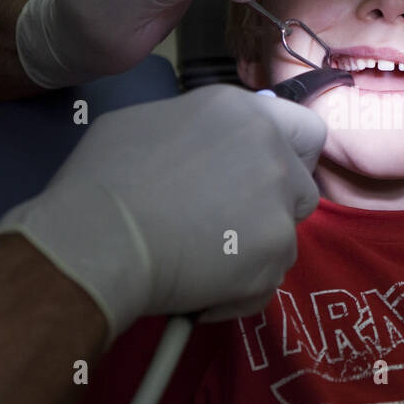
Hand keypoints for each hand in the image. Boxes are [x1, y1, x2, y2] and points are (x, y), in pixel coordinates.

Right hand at [0, 87, 326, 339]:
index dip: (292, 158)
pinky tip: (199, 290)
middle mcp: (270, 150)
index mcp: (240, 111)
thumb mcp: (145, 125)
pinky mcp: (274, 253)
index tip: (267, 179)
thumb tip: (204, 152)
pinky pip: (267, 280)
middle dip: (275, 211)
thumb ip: (198, 134)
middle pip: (303, 188)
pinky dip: (238, 291)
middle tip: (231, 228)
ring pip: (285, 238)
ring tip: (204, 264)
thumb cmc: (103, 179)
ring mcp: (277, 203)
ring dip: (254, 253)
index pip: (305, 131)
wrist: (98, 237)